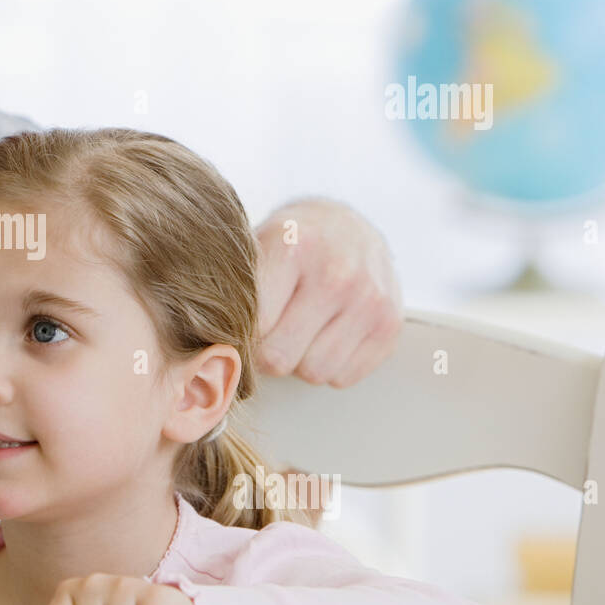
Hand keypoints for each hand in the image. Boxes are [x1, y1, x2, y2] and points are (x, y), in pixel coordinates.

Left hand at [253, 197, 402, 387]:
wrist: (345, 226)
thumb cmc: (289, 245)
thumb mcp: (255, 248)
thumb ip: (235, 294)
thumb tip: (215, 354)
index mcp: (294, 248)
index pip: (253, 326)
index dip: (241, 334)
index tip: (243, 325)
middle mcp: (337, 274)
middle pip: (280, 358)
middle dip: (268, 352)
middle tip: (271, 330)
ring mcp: (369, 300)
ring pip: (313, 373)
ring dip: (301, 361)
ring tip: (301, 329)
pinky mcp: (389, 324)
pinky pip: (343, 378)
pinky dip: (330, 366)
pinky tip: (327, 334)